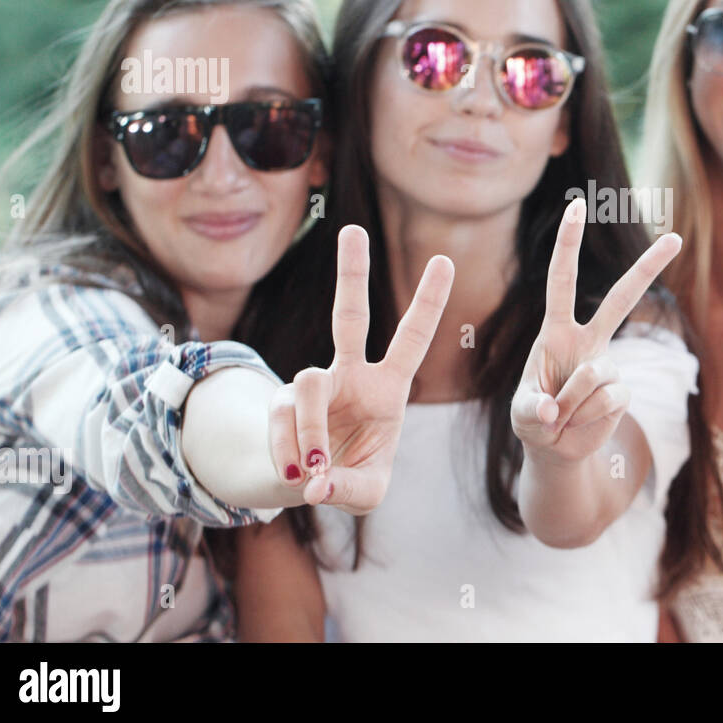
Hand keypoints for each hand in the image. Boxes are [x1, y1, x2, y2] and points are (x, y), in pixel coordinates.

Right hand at [268, 225, 453, 511]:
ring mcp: (313, 385)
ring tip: (312, 470)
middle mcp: (351, 375)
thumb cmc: (349, 479)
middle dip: (351, 274)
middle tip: (354, 230)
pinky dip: (288, 452)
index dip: (427, 302)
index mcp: (388, 388)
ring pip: (306, 384)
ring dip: (309, 430)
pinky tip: (296, 474)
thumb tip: (314, 483)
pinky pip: (281, 419)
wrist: (305, 486)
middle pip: (349, 317)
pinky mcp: (278, 401)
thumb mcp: (366, 492)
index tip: (445, 259)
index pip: (413, 339)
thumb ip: (348, 488)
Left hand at [511, 197, 681, 463]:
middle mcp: (588, 341)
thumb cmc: (532, 421)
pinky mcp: (623, 393)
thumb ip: (530, 412)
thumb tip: (552, 411)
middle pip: (621, 299)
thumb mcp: (520, 416)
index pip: (561, 280)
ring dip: (570, 404)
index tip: (578, 205)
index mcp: (556, 332)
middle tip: (677, 237)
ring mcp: (609, 366)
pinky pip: (607, 401)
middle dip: (648, 268)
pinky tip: (579, 424)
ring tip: (561, 418)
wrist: (556, 449)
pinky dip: (585, 419)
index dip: (568, 244)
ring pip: (595, 375)